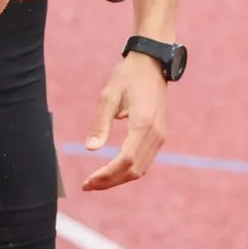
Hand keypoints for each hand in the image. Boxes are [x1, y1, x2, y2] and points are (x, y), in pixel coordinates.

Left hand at [82, 51, 168, 190]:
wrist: (152, 63)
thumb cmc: (128, 76)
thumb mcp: (108, 95)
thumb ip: (100, 123)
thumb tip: (90, 149)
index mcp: (142, 123)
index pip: (125, 160)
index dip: (106, 174)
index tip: (88, 181)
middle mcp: (155, 133)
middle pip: (133, 170)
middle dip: (110, 181)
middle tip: (87, 185)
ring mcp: (160, 136)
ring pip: (141, 169)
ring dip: (119, 179)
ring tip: (97, 181)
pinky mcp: (160, 135)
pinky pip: (145, 161)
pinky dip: (129, 171)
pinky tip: (112, 171)